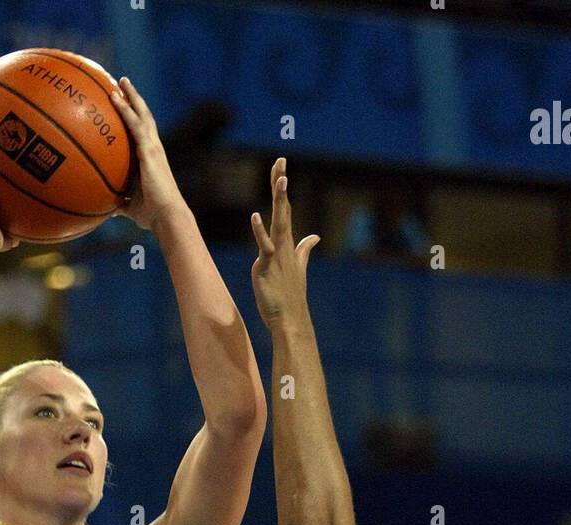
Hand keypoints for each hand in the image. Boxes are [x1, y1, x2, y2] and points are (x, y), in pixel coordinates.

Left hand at [109, 77, 184, 230]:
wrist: (166, 216)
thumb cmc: (152, 215)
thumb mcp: (130, 207)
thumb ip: (118, 203)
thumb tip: (105, 208)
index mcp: (150, 159)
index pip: (141, 133)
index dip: (134, 117)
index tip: (124, 104)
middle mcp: (154, 149)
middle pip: (144, 117)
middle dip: (134, 99)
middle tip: (123, 83)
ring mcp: (153, 148)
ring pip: (142, 114)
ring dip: (131, 96)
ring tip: (121, 81)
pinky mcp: (150, 150)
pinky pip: (135, 124)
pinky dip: (125, 109)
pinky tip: (115, 98)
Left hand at [250, 158, 319, 330]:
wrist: (290, 319)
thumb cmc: (290, 295)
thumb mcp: (298, 267)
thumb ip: (304, 249)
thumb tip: (315, 236)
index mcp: (288, 244)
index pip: (286, 209)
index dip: (282, 188)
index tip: (280, 167)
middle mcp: (284, 245)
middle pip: (283, 208)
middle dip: (281, 184)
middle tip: (280, 160)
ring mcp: (276, 254)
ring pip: (279, 222)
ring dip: (280, 201)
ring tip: (280, 179)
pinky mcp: (266, 266)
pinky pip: (264, 246)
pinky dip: (260, 231)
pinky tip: (255, 216)